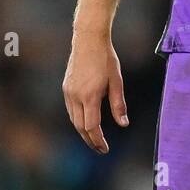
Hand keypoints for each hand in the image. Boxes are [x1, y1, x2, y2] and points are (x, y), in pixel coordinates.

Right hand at [62, 30, 127, 153]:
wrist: (88, 40)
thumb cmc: (105, 59)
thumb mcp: (117, 81)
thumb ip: (119, 105)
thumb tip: (123, 124)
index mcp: (90, 96)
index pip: (92, 127)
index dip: (98, 140)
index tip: (105, 149)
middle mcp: (76, 96)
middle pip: (80, 127)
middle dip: (90, 140)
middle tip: (101, 149)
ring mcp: (68, 92)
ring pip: (74, 119)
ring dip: (83, 132)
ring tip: (94, 139)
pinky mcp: (66, 88)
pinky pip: (71, 110)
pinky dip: (78, 120)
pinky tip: (86, 122)